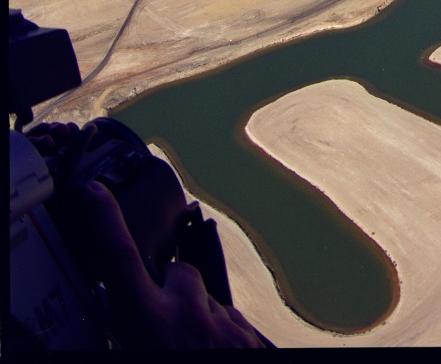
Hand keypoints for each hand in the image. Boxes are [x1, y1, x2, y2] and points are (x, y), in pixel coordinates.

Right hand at [81, 179, 265, 348]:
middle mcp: (185, 313)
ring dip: (196, 316)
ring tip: (186, 348)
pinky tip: (208, 352)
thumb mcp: (129, 351)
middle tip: (164, 330)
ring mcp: (219, 322)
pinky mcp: (246, 333)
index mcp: (147, 321)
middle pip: (179, 274)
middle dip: (172, 291)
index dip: (106, 221)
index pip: (120, 258)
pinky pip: (229, 320)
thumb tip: (118, 313)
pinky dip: (218, 333)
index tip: (96, 190)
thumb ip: (126, 327)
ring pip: (205, 299)